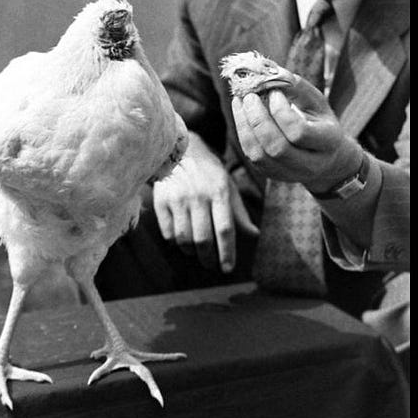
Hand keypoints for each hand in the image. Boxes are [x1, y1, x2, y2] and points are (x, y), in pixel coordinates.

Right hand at [152, 132, 258, 272]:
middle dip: (208, 258)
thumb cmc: (209, 172)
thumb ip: (239, 213)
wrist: (179, 149)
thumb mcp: (228, 186)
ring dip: (191, 252)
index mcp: (220, 192)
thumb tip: (255, 234)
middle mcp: (199, 196)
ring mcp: (178, 198)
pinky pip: (168, 233)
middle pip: (203, 238)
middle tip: (211, 265)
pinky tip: (181, 241)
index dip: (227, 252)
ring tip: (197, 254)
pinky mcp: (162, 200)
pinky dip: (175, 242)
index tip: (227, 269)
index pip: (225, 229)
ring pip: (184, 239)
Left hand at [232, 73, 362, 192]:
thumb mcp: (317, 102)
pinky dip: (243, 133)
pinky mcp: (273, 174)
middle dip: (258, 119)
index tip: (274, 92)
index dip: (281, 111)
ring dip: (245, 126)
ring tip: (240, 101)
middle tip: (249, 96)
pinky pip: (252, 157)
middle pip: (277, 148)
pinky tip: (240, 113)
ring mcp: (291, 173)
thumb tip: (269, 72)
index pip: (299, 132)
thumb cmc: (319, 122)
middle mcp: (311, 164)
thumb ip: (296, 87)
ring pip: (260, 156)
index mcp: (328, 142)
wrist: (326, 158)